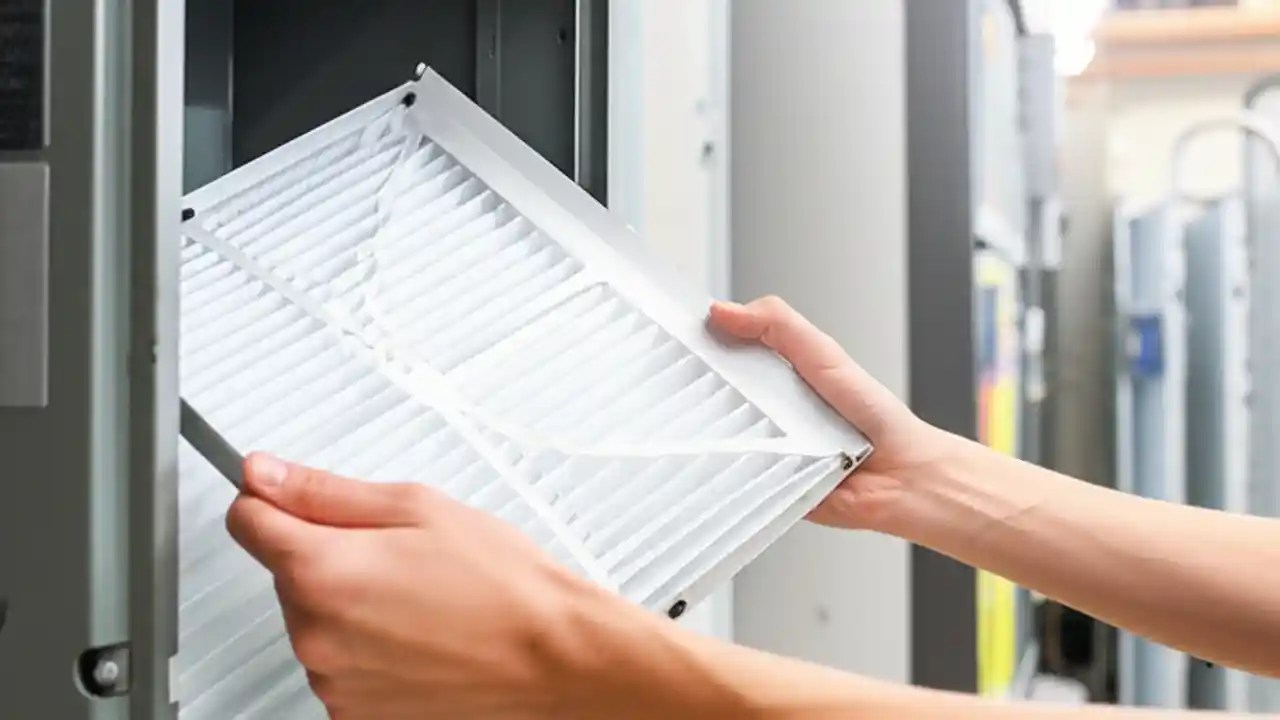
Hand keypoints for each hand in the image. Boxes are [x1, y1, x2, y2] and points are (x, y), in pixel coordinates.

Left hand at [225, 453, 622, 719]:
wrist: (552, 655)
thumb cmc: (502, 582)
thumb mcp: (417, 507)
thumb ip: (325, 491)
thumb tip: (265, 474)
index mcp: (322, 569)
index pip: (246, 520)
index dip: (273, 498)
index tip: (297, 498)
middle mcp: (313, 632)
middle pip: (285, 571)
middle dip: (328, 554)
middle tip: (398, 553)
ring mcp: (331, 679)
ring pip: (313, 618)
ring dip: (348, 603)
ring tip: (418, 597)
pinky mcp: (353, 712)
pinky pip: (338, 662)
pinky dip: (366, 647)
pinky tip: (416, 634)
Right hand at [709, 296, 959, 531]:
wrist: (904, 478)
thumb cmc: (875, 417)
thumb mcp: (823, 355)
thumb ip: (778, 326)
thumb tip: (725, 311)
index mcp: (777, 376)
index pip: (726, 352)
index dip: (702, 343)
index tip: (680, 338)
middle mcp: (767, 412)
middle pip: (715, 397)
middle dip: (699, 391)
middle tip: (690, 383)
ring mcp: (764, 450)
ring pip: (720, 440)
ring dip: (715, 434)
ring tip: (719, 423)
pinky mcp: (763, 488)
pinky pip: (736, 480)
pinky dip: (734, 473)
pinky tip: (736, 461)